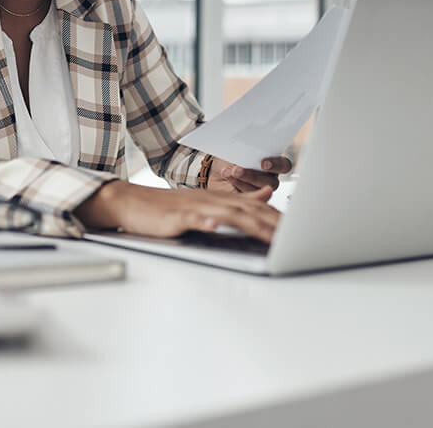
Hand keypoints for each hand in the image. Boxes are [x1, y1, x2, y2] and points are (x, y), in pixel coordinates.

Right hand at [73, 181, 280, 241]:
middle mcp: (213, 200)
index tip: (300, 231)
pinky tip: (215, 226)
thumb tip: (267, 194)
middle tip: (296, 238)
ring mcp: (196, 207)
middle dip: (274, 224)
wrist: (131, 202)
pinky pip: (193, 218)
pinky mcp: (177, 216)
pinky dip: (205, 221)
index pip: (257, 207)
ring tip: (270, 236)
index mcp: (222, 199)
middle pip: (250, 210)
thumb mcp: (207, 201)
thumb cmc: (168, 208)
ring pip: (229, 214)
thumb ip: (239, 199)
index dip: (278, 218)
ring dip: (251, 224)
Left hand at [206, 155, 291, 193]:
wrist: (216, 168)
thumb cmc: (230, 157)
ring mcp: (260, 190)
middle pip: (271, 182)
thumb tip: (246, 146)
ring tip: (229, 172)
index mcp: (273, 162)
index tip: (264, 164)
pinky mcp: (249, 198)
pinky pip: (247, 198)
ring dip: (241, 181)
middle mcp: (269, 177)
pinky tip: (228, 177)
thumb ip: (246, 148)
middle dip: (253, 176)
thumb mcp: (237, 148)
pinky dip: (235, 186)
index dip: (276, 165)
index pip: (283, 165)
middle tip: (237, 170)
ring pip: (258, 191)